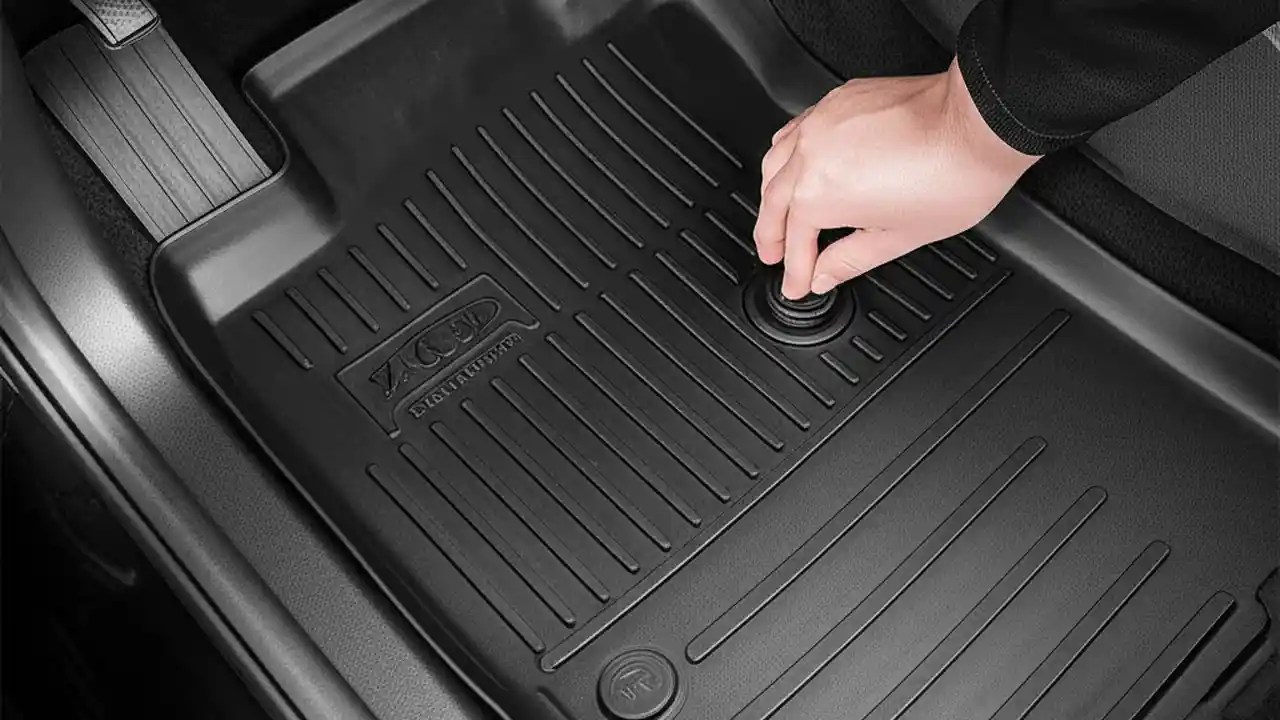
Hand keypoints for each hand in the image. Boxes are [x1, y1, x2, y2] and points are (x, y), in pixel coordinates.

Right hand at [754, 60, 1039, 297]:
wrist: (979, 122)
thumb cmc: (952, 175)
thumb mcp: (899, 236)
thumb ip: (850, 260)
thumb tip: (823, 275)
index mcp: (818, 195)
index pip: (795, 241)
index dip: (795, 270)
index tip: (797, 283)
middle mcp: (809, 155)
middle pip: (773, 201)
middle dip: (770, 235)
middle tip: (773, 255)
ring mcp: (819, 122)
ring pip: (775, 161)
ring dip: (771, 194)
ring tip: (775, 214)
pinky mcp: (836, 102)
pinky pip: (794, 130)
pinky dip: (787, 154)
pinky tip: (794, 164)